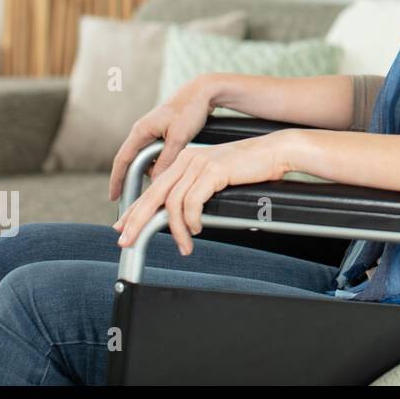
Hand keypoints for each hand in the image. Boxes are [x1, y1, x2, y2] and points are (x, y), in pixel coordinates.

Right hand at [108, 75, 217, 201]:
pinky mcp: (161, 130)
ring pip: (145, 156)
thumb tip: (156, 180)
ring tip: (164, 179)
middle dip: (134, 177)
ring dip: (151, 169)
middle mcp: (142, 130)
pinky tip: (171, 167)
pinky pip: (154, 151)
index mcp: (141, 130)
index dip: (117, 180)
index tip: (113, 197)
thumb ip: (166, 160)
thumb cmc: (190, 110)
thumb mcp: (179, 138)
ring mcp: (151, 130)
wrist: (203, 91)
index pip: (122, 159)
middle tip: (141, 195)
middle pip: (132, 160)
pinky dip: (159, 162)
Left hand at [112, 133, 291, 254]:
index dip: (135, 209)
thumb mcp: (216, 179)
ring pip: (172, 203)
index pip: (152, 188)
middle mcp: (186, 160)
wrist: (275, 152)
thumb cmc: (251, 168)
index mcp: (184, 160)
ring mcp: (199, 164)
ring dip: (176, 230)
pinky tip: (197, 229)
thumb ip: (197, 191)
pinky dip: (191, 220)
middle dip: (137, 221)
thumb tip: (183, 217)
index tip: (123, 227)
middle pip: (153, 194)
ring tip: (184, 246)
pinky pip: (192, 202)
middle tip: (127, 242)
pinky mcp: (212, 170)